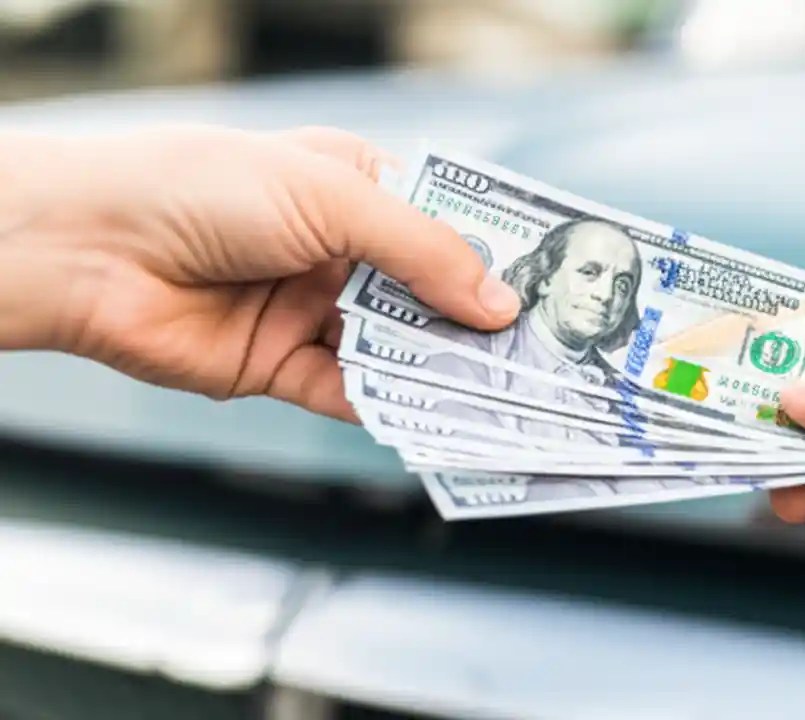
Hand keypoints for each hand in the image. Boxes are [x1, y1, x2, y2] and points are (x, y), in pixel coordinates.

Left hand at [0, 124, 519, 419]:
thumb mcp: (334, 199)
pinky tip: (433, 421)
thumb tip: (501, 304)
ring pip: (396, 348)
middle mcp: (339, 251)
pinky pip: (349, 392)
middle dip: (477, 324)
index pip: (444, 225)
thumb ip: (423, 252)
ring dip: (442, 371)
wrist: (92, 248)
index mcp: (355, 190)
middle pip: (427, 295)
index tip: (551, 288)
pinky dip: (389, 408)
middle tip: (541, 355)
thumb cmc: (208, 188)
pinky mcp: (280, 365)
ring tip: (503, 395)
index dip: (495, 256)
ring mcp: (311, 309)